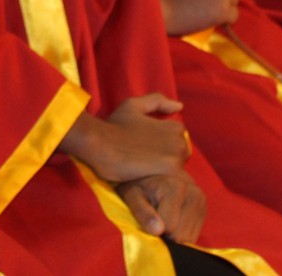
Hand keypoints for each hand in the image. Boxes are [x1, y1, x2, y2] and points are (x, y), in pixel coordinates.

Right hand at [63, 95, 189, 181]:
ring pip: (176, 168)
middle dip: (166, 155)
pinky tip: (146, 176)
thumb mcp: (134, 105)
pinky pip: (173, 181)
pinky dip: (162, 179)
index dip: (162, 142)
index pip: (178, 140)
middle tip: (144, 157)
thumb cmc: (115, 125)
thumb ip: (157, 101)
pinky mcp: (167, 173)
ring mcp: (175, 159)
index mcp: (175, 127)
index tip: (146, 145)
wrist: (101, 145)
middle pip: (180, 155)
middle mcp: (179, 142)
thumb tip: (180, 106)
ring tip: (144, 167)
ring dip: (164, 168)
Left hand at [117, 170, 206, 242]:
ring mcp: (201, 200)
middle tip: (154, 215)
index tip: (145, 213)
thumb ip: (142, 212)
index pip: (169, 227)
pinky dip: (180, 233)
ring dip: (172, 234)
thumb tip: (158, 231)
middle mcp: (194, 191)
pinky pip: (192, 236)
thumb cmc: (134, 186)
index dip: (153, 228)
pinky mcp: (203, 208)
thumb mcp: (131, 197)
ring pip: (188, 239)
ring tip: (162, 216)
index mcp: (176, 186)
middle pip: (180, 235)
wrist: (146, 175)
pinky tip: (171, 218)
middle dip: (164, 232)